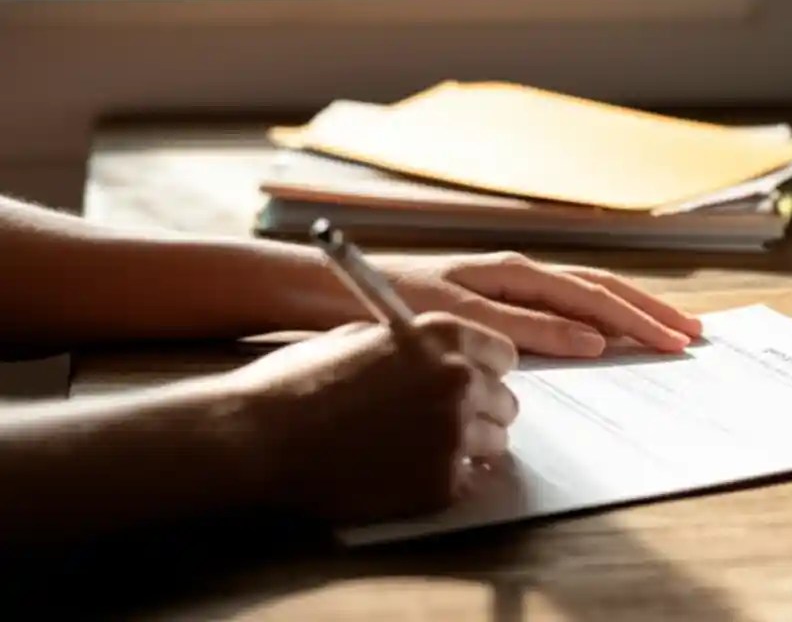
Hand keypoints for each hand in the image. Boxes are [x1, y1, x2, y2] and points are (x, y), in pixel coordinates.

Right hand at [238, 313, 518, 524]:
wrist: (259, 439)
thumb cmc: (297, 383)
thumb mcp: (361, 337)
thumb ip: (413, 347)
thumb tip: (439, 358)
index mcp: (442, 335)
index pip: (503, 355)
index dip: (485, 370)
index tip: (474, 382)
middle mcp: (459, 379)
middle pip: (506, 401)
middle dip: (480, 411)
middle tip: (444, 422)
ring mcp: (454, 433)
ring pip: (495, 444)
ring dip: (468, 447)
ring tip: (421, 449)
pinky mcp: (441, 482)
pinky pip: (466, 482)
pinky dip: (443, 480)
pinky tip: (404, 473)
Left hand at [373, 252, 702, 357]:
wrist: (339, 287)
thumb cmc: (394, 303)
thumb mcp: (460, 317)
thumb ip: (525, 328)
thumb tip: (590, 340)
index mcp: (515, 272)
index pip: (593, 296)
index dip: (638, 319)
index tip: (674, 339)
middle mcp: (521, 271)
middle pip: (602, 288)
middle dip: (650, 311)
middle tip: (693, 334)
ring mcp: (514, 281)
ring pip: (589, 293)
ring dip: (632, 310)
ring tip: (671, 326)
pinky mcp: (503, 295)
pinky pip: (566, 303)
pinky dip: (600, 316)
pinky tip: (613, 330)